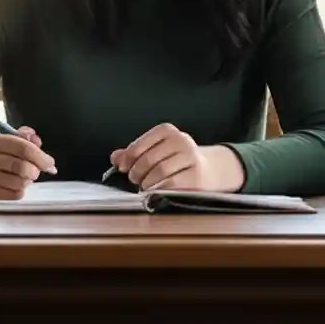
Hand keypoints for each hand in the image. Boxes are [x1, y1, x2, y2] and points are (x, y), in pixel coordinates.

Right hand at [0, 126, 55, 205]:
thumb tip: (36, 138)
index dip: (41, 156)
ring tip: (22, 180)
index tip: (50, 163)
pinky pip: (13, 194)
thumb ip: (21, 138)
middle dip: (35, 171)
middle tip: (35, 173)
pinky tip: (14, 188)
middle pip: (22, 166)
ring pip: (19, 182)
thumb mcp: (2, 144)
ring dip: (26, 182)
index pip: (23, 147)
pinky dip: (19, 192)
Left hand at [110, 123, 244, 191]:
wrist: (209, 169)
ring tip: (146, 186)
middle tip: (135, 180)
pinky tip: (157, 191)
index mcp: (167, 131)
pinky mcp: (197, 176)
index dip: (128, 158)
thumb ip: (134, 153)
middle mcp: (181, 141)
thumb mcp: (156, 150)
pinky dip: (159, 190)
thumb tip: (115, 158)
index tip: (122, 168)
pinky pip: (171, 185)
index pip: (140, 144)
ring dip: (147, 183)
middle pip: (148, 159)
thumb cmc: (177, 160)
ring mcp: (191, 158)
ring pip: (160, 172)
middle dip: (137, 173)